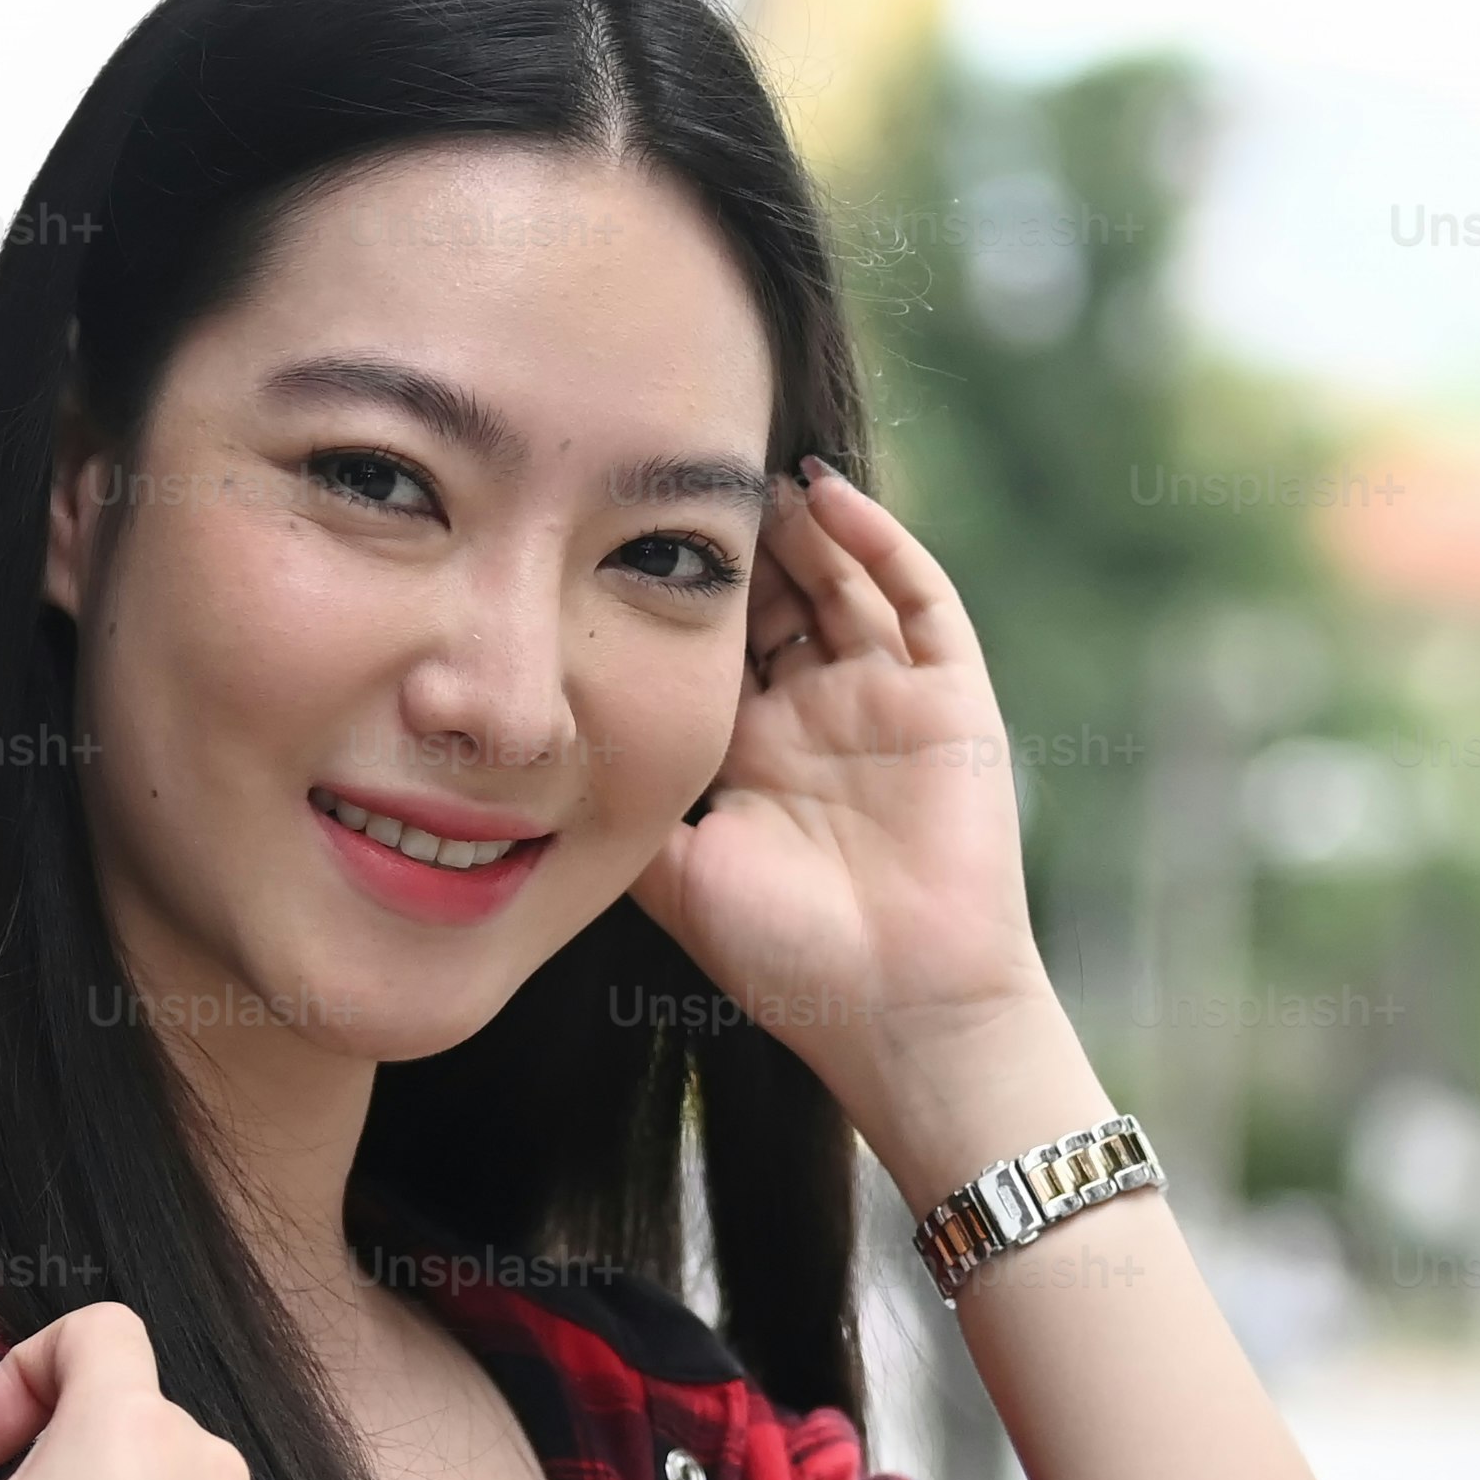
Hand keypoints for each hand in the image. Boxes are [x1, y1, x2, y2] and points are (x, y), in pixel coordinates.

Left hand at [633, 463, 1090, 1169]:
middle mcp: (816, 715)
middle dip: (735, 539)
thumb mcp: (669, 871)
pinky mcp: (951, 701)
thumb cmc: (783, 958)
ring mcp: (886, 703)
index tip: (613, 523)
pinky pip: (917, 598)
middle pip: (775, 595)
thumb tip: (529, 751)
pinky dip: (877, 541)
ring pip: (842, 580)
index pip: (710, 641)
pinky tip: (828, 496)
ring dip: (800, 524)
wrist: (897, 1013)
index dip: (673, 584)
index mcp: (749, 751)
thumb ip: (617, 803)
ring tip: (750, 467)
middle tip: (679, 472)